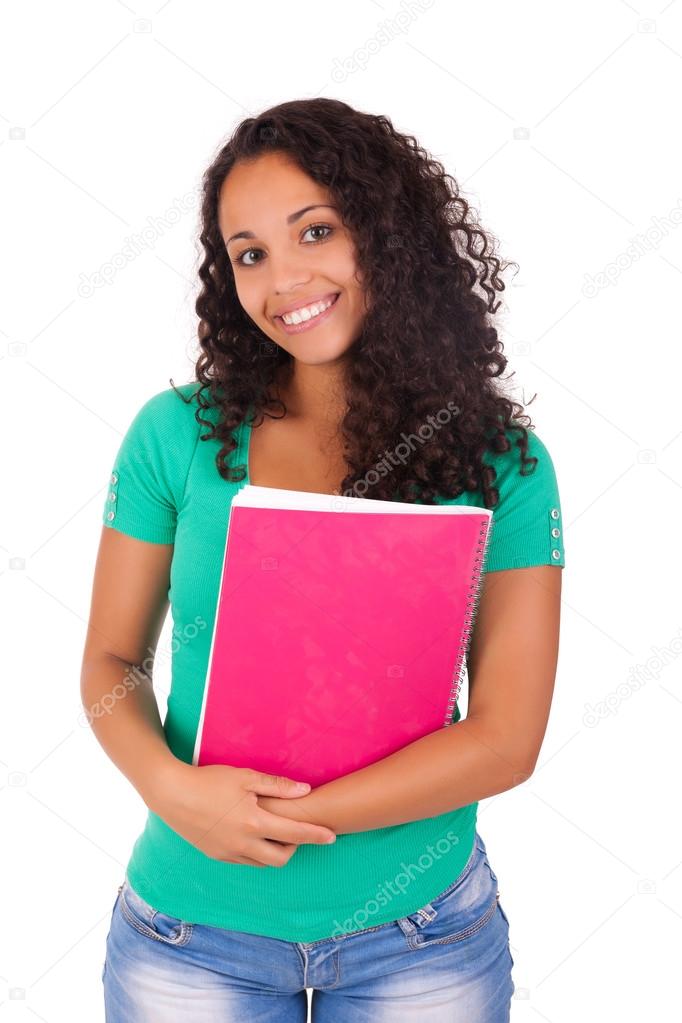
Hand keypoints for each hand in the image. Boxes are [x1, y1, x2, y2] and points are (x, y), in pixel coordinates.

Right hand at [149, 761, 336, 866]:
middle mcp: (243, 844)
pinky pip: (245, 860)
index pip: (295, 834)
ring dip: (274, 851)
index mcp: (254, 823)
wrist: (172, 794)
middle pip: (281, 858)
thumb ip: (278, 786)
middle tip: (296, 830)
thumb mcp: (246, 776)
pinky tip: (253, 834)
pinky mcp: (216, 855)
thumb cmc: (210, 781)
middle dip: (294, 847)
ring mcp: (228, 853)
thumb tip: (305, 791)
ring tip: (275, 831)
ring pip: (262, 862)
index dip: (316, 835)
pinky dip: (256, 852)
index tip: (332, 836)